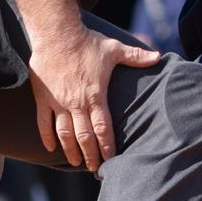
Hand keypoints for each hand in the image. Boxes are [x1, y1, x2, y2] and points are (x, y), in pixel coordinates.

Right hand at [27, 28, 158, 170]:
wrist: (56, 33)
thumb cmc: (87, 41)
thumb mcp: (114, 49)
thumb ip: (136, 56)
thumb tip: (158, 57)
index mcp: (96, 95)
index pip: (103, 127)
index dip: (107, 145)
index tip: (111, 159)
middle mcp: (76, 103)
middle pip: (84, 136)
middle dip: (90, 154)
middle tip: (94, 167)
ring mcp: (58, 102)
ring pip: (64, 133)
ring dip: (70, 150)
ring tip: (76, 161)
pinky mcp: (43, 98)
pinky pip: (44, 123)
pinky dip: (47, 137)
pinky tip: (52, 148)